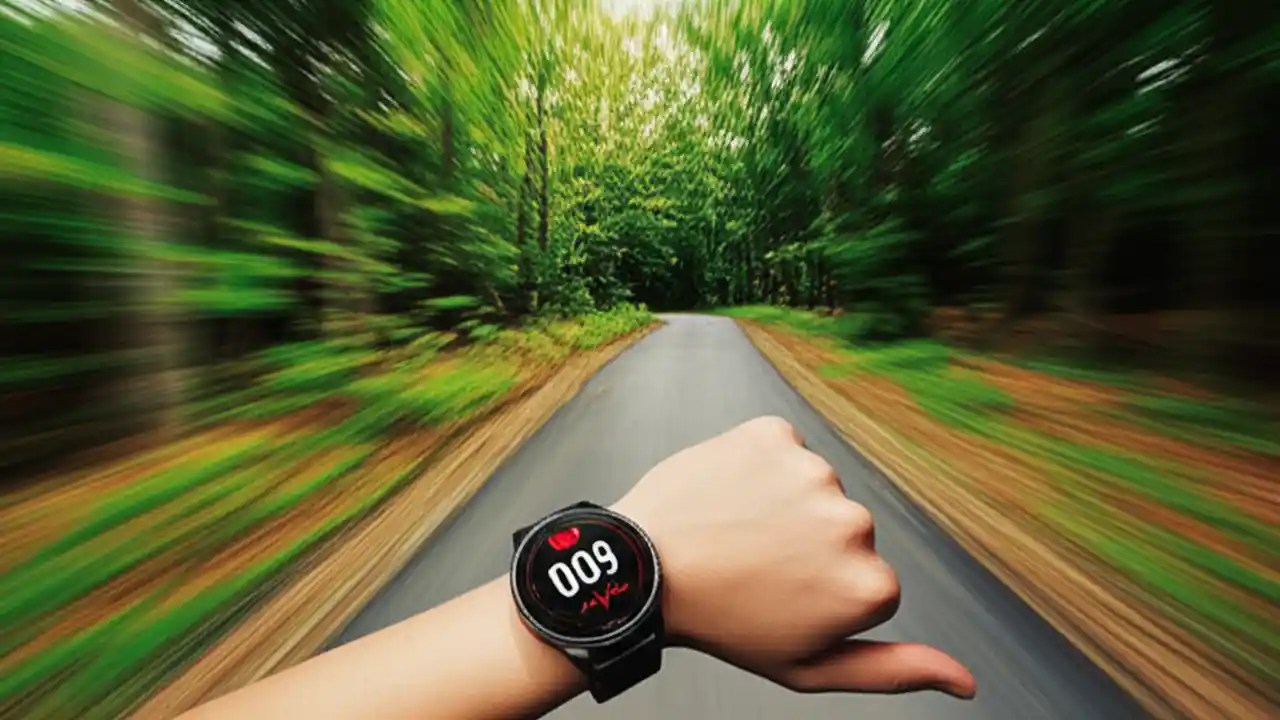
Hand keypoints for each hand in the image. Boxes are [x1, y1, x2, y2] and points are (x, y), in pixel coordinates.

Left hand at [612, 416, 975, 697]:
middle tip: (756, 567)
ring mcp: (813, 471)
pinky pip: (782, 448)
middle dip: (811, 547)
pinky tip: (730, 494)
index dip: (825, 594)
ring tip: (737, 532)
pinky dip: (760, 466)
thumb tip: (967, 681)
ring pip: (815, 488)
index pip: (871, 579)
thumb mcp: (811, 668)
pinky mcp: (773, 433)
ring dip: (785, 504)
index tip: (784, 600)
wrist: (643, 568)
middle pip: (847, 531)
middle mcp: (854, 521)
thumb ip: (895, 671)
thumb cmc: (725, 623)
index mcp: (871, 584)